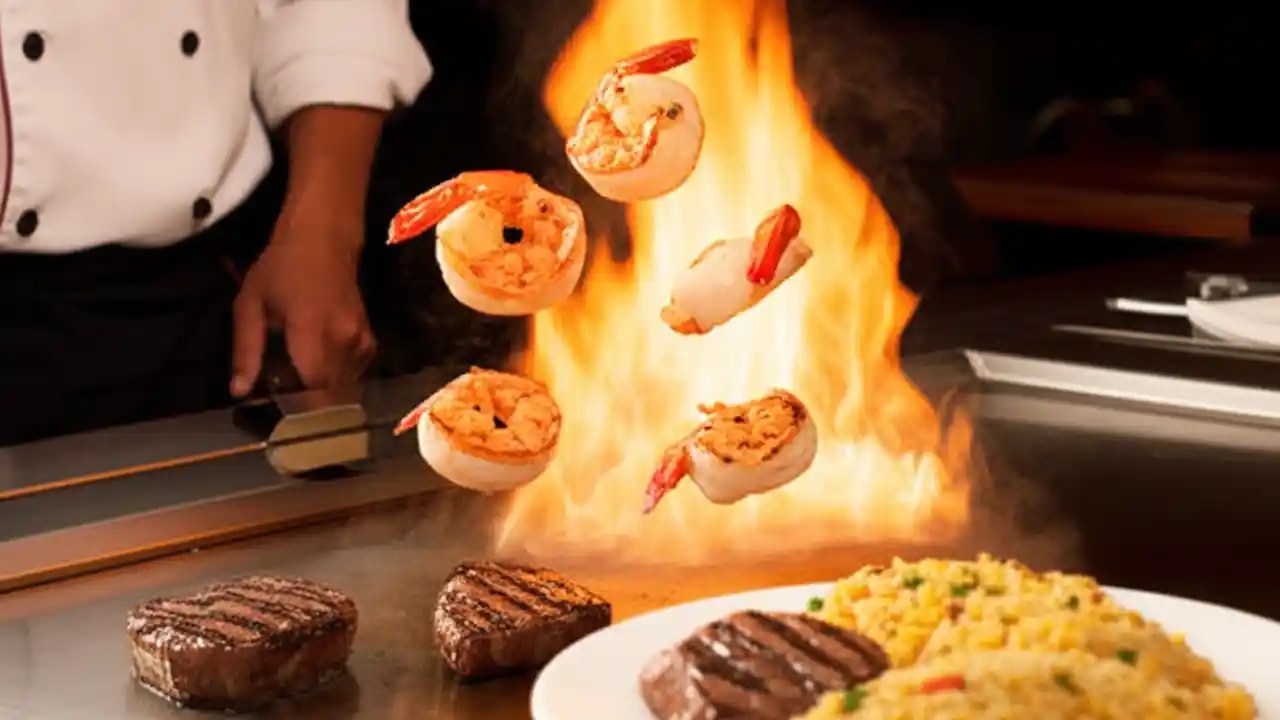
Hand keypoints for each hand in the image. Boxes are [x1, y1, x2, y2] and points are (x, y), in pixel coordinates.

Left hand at [230, 205, 374, 396]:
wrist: (324, 236)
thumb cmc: (282, 266)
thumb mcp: (250, 304)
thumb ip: (246, 351)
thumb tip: (239, 392)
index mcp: (313, 334)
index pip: (313, 391)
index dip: (296, 407)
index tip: (276, 410)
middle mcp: (345, 342)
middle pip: (330, 394)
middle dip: (307, 404)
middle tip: (282, 397)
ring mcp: (362, 341)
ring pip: (345, 387)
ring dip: (322, 392)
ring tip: (297, 383)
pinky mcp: (369, 340)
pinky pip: (354, 373)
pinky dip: (337, 379)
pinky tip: (317, 368)